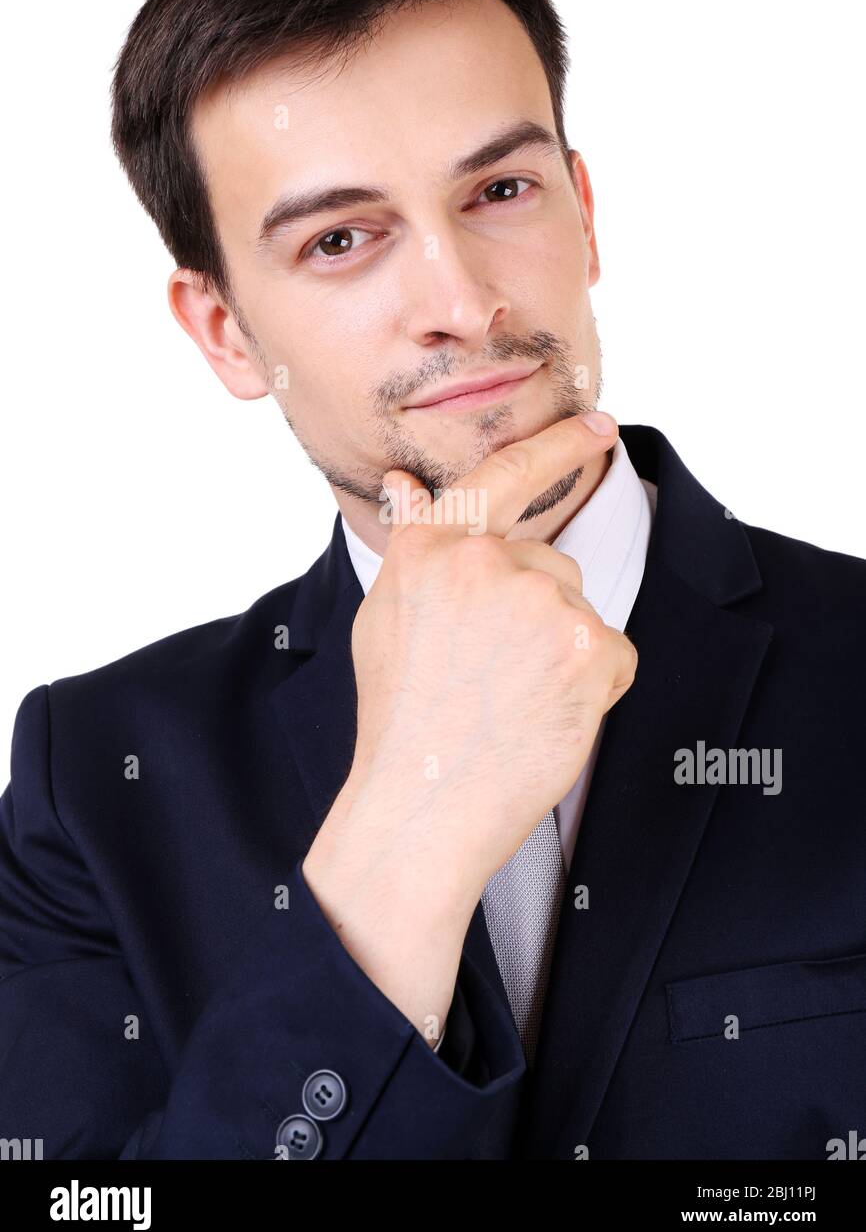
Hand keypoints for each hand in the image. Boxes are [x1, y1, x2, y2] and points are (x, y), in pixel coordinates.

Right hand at [344, 411, 636, 905]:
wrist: (422, 807)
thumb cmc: (400, 719)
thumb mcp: (386, 617)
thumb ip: (413, 545)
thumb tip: (409, 484)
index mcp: (434, 550)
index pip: (504, 474)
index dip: (558, 444)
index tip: (597, 425)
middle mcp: (488, 562)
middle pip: (550, 564)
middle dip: (536, 611)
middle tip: (493, 676)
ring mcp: (543, 602)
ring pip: (580, 611)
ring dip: (563, 651)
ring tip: (512, 701)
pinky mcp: (592, 647)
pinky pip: (614, 654)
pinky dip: (595, 687)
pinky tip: (547, 717)